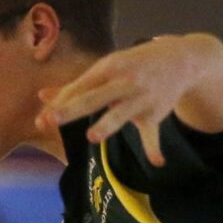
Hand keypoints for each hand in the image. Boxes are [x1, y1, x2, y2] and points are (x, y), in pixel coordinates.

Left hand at [35, 36, 212, 167]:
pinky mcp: (156, 114)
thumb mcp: (107, 69)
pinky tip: (157, 162)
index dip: (61, 103)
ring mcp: (140, 98)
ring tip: (93, 137)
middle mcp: (123, 82)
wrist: (180, 59)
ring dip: (107, 124)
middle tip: (51, 120)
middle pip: (94, 97)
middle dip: (72, 108)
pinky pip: (153, 133)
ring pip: (121, 113)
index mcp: (108, 68)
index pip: (80, 87)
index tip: (42, 120)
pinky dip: (154, 147)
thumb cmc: (134, 66)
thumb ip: (75, 86)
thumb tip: (41, 97)